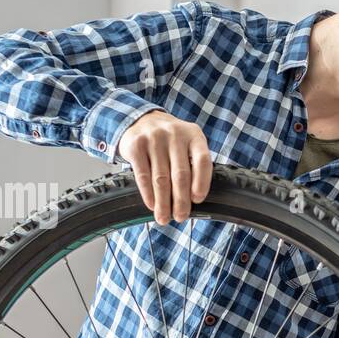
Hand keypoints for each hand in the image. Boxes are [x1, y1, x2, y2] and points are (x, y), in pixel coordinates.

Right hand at [117, 110, 212, 224]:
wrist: (142, 119)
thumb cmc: (170, 141)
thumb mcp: (187, 144)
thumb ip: (193, 164)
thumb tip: (193, 201)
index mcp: (194, 135)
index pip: (202, 161)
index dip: (201, 182)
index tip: (197, 200)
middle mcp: (175, 134)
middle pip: (180, 174)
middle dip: (181, 200)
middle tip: (180, 217)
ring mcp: (154, 138)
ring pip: (161, 178)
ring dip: (163, 202)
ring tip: (164, 218)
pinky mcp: (136, 145)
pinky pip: (143, 175)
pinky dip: (147, 193)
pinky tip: (151, 205)